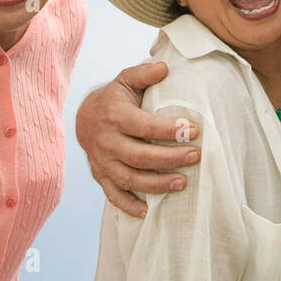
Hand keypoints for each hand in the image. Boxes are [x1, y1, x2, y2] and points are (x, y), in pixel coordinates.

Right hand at [75, 61, 199, 217]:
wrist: (83, 118)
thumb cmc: (115, 99)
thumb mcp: (125, 81)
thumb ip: (143, 74)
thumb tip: (164, 67)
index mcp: (115, 117)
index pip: (145, 127)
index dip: (170, 130)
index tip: (194, 131)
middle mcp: (107, 142)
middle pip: (140, 156)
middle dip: (170, 159)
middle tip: (196, 157)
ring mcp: (102, 162)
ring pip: (129, 179)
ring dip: (156, 185)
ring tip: (183, 183)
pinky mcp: (100, 176)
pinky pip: (113, 195)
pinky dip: (128, 206)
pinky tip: (148, 213)